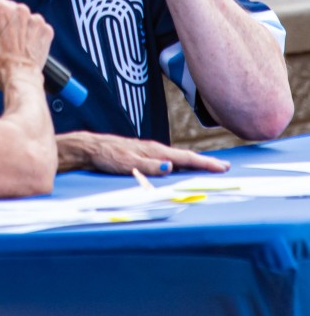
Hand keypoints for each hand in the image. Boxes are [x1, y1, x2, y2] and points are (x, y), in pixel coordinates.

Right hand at [0, 0, 52, 91]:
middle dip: (5, 17)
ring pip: (24, 16)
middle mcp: (20, 10)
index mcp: (1, 10)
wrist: (19, 76)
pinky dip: (32, 34)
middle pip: (10, 6)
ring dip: (20, 25)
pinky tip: (26, 45)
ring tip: (15, 42)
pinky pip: (37, 26)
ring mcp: (35, 19)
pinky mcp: (46, 30)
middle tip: (1, 33)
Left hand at [56, 131, 230, 175]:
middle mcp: (155, 149)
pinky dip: (181, 163)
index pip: (185, 157)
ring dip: (195, 162)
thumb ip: (148, 166)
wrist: (91, 148)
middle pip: (185, 156)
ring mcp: (150, 152)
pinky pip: (169, 159)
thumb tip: (170, 166)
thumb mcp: (127, 163)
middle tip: (225, 166)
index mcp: (155, 151)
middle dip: (205, 162)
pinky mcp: (144, 156)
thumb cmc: (107, 155)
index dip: (204, 163)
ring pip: (178, 157)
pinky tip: (183, 167)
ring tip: (210, 167)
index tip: (222, 167)